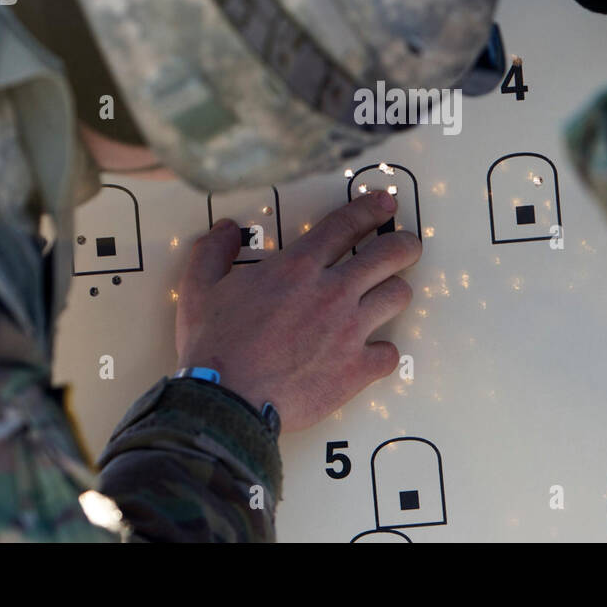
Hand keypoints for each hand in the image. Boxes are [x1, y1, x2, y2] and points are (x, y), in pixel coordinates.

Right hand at [174, 191, 419, 430]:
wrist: (226, 402)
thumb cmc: (213, 348)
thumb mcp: (200, 288)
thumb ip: (212, 252)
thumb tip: (224, 229)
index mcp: (297, 268)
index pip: (347, 224)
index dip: (371, 209)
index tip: (384, 204)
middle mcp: (331, 292)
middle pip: (391, 254)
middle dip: (405, 245)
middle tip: (406, 247)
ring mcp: (349, 331)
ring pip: (398, 296)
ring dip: (395, 292)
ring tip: (389, 295)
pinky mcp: (356, 369)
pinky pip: (390, 353)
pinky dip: (383, 352)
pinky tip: (372, 353)